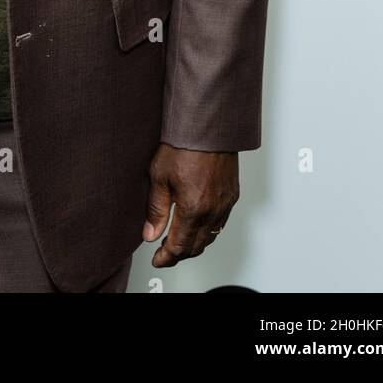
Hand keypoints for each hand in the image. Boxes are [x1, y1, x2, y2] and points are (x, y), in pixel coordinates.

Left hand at [143, 142, 238, 265]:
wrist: (207, 125)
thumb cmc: (183, 144)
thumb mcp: (159, 176)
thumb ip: (156, 210)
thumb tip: (150, 234)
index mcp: (194, 209)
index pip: (180, 247)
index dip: (166, 257)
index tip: (157, 258)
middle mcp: (213, 210)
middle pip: (196, 247)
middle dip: (179, 254)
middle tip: (164, 253)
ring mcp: (225, 203)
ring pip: (210, 237)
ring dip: (194, 244)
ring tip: (178, 240)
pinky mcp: (232, 195)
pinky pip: (221, 223)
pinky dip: (207, 231)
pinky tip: (197, 224)